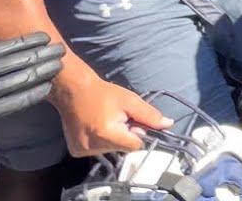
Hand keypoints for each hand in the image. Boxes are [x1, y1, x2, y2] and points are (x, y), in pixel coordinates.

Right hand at [0, 32, 64, 142]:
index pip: (3, 49)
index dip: (26, 42)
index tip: (45, 37)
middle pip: (14, 63)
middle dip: (39, 55)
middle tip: (61, 49)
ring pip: (15, 81)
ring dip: (39, 73)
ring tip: (59, 65)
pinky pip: (7, 104)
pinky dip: (27, 97)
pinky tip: (45, 90)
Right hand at [55, 75, 172, 155]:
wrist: (73, 90)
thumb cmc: (104, 93)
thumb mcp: (130, 100)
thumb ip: (149, 115)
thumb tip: (169, 124)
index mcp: (106, 134)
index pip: (135, 146)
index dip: (137, 133)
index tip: (130, 121)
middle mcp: (92, 146)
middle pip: (123, 149)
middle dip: (125, 136)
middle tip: (116, 118)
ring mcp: (82, 151)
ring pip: (111, 150)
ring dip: (113, 139)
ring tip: (105, 121)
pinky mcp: (75, 152)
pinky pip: (98, 150)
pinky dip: (101, 142)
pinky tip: (96, 127)